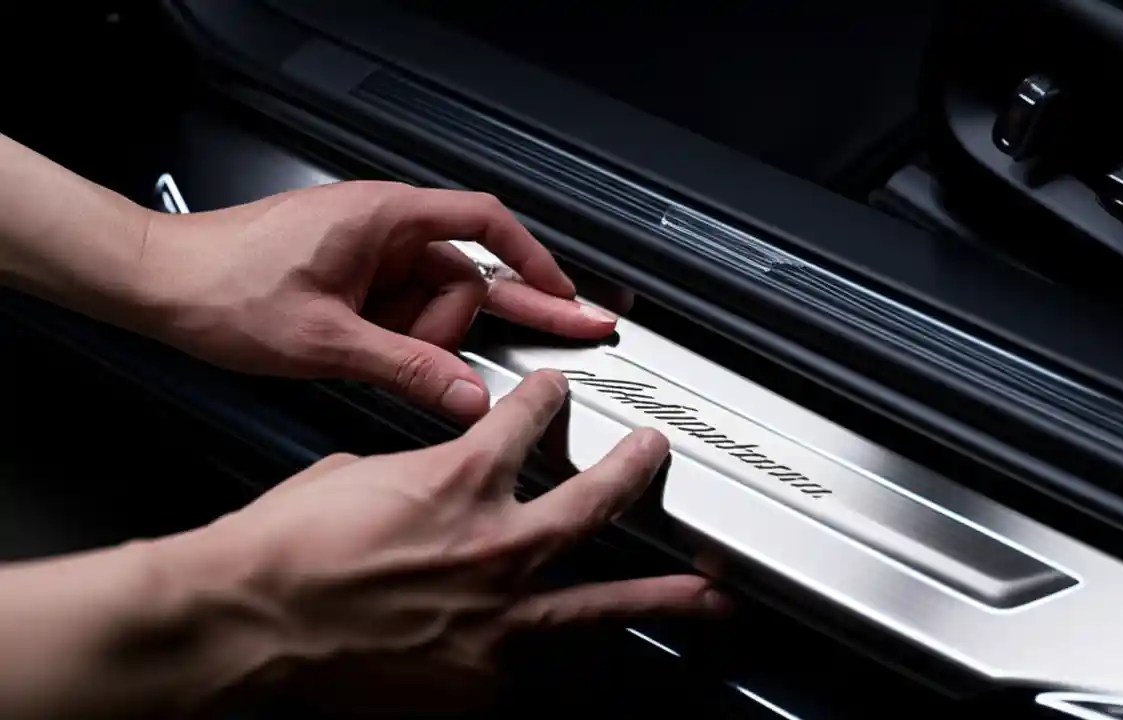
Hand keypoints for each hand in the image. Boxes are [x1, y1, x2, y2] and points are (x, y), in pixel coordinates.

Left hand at [139, 181, 616, 420]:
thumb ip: (407, 369)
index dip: (536, 262)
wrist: (157, 284)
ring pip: (427, 305)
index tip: (568, 297)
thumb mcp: (326, 341)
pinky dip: (393, 343)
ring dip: (415, 343)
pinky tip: (371, 361)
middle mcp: (380, 230)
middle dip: (449, 333)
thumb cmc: (221, 286)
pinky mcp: (347, 279)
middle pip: (458, 281)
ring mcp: (363, 255)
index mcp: (385, 218)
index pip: (487, 225)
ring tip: (371, 362)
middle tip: (463, 375)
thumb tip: (467, 395)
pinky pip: (395, 313)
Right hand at [172, 370, 725, 712]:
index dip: (548, 400)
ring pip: (602, 603)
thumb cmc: (280, 550)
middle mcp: (494, 545)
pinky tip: (597, 668)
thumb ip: (410, 473)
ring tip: (703, 597)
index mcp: (460, 479)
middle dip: (635, 472)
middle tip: (655, 458)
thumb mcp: (351, 475)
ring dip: (658, 597)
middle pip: (596, 500)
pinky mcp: (479, 678)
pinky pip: (543, 669)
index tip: (556, 396)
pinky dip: (568, 663)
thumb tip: (423, 478)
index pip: (529, 420)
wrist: (243, 626)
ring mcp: (497, 617)